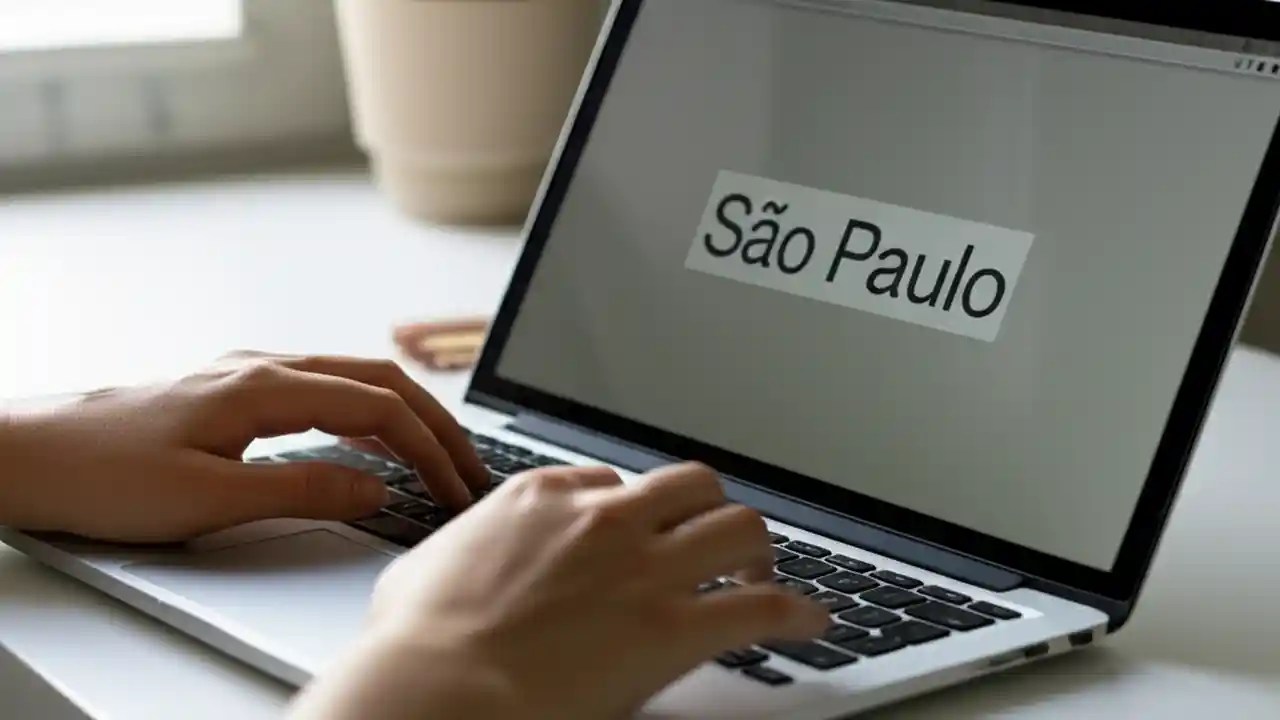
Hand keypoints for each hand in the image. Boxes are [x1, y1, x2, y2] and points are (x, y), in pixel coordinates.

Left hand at [0, 351, 487, 542]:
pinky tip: (370, 439)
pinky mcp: (234, 392)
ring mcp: (249, 375)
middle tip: (471, 467)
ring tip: (437, 455)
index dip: (431, 448)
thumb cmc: (104, 474)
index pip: (381, 408)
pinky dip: (368, 413)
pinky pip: (325, 390)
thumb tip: (377, 486)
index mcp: (267, 387)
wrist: (29, 454)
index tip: (458, 488)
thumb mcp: (210, 498)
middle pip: (380, 382)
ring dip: (405, 416)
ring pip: (354, 381)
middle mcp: (265, 368)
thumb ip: (303, 490)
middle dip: (437, 424)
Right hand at [288, 463, 828, 719]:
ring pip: (738, 526)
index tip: (639, 533)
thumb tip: (446, 567)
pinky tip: (807, 621)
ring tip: (761, 572)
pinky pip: (762, 606)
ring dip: (756, 549)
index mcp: (544, 497)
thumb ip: (459, 553)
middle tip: (713, 540)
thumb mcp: (422, 572)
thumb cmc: (416, 643)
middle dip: (708, 509)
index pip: (611, 482)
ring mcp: (643, 567)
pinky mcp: (674, 626)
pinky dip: (795, 612)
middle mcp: (604, 518)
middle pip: (691, 485)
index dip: (632, 510)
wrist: (437, 689)